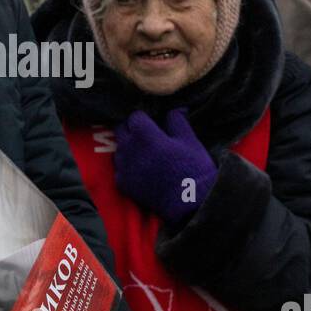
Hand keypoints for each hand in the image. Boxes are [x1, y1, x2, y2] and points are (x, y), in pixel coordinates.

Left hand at [113, 108, 216, 225]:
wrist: (188, 202)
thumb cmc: (192, 167)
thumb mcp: (189, 139)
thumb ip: (177, 120)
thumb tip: (176, 108)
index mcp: (144, 134)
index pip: (134, 116)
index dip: (144, 117)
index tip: (152, 122)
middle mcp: (128, 148)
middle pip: (121, 130)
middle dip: (132, 129)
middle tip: (146, 135)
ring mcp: (123, 167)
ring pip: (119, 149)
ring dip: (128, 148)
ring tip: (144, 154)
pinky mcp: (122, 184)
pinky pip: (120, 169)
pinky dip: (128, 167)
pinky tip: (141, 171)